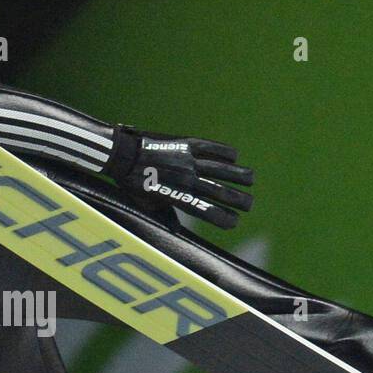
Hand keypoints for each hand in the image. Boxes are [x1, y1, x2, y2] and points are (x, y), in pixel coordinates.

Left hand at [108, 125, 254, 229]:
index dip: (224, 218)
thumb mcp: (147, 206)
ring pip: (222, 168)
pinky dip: (225, 151)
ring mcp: (188, 159)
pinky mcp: (186, 143)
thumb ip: (165, 215)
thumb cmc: (131, 184)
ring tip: (251, 179)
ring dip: (239, 175)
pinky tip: (234, 156)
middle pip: (221, 191)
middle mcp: (187, 179)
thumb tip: (177, 230)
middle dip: (239, 199)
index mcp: (178, 197)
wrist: (121, 155)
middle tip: (250, 204)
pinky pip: (211, 147)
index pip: (208, 211)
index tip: (235, 222)